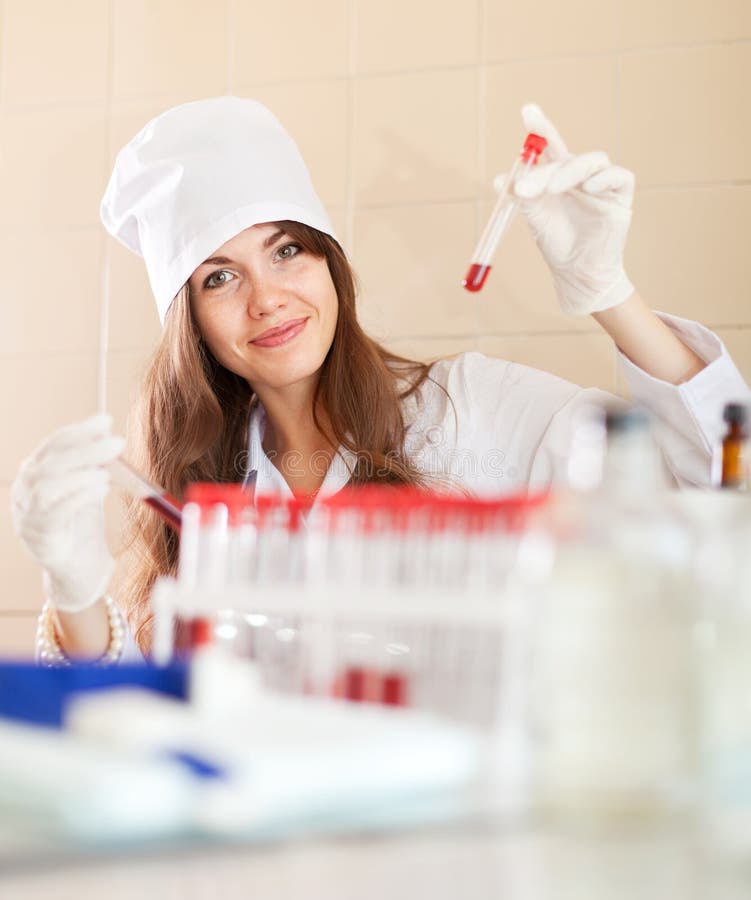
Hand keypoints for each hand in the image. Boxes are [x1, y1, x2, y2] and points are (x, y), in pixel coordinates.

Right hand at [11, 415, 124, 612]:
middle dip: (86, 448)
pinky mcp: (40, 537)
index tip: (106, 421)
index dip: (81, 430)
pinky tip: (100, 488)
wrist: (78, 567)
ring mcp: (28, 514)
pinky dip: (79, 496)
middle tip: (117, 443)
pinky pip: (54, 512)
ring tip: (107, 473)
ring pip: (47, 485)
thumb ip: (94, 464)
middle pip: (52, 462)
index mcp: (37, 472)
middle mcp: (26, 490)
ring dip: (80, 473)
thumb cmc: (83, 523)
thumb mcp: (88, 486)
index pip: (54, 444)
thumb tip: (109, 434)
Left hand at [497, 103, 634, 315]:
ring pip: (592, 161)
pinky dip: (604, 178)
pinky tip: (590, 187)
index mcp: (558, 176)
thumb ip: (522, 197)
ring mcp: (602, 184)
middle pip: (567, 156)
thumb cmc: (556, 243)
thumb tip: (501, 179)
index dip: (541, 127)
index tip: (527, 110)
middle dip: (545, 170)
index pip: (550, 146)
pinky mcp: (621, 197)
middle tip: (525, 187)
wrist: (577, 273)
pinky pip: (619, 176)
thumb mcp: (535, 218)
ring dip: (570, 172)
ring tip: (551, 190)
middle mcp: (581, 175)